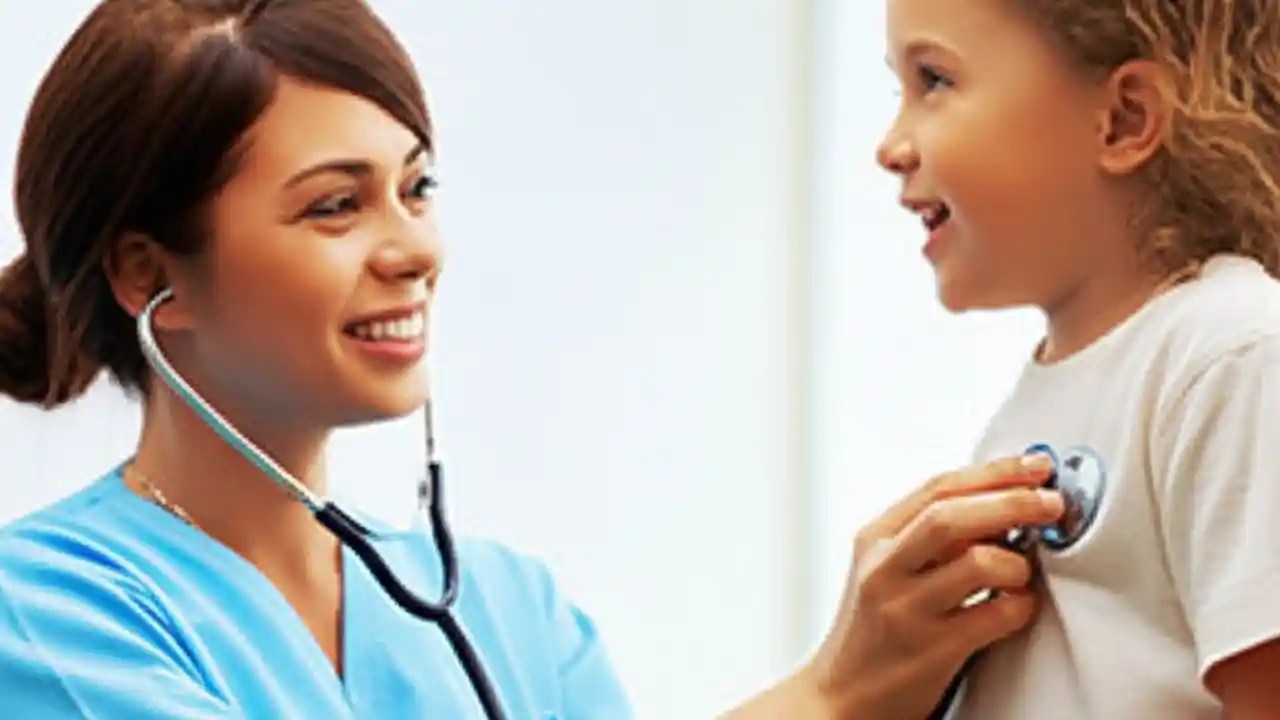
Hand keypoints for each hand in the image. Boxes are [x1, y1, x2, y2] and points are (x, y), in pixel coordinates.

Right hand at [796, 453, 1061, 719]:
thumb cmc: (874, 631)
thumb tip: (1001, 501)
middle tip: (1050, 503)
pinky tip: (1017, 607)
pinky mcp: (931, 650)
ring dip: (1017, 563)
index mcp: (874, 539)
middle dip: (1013, 501)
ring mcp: (906, 609)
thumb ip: (928, 537)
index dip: (994, 471)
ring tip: (1019, 574)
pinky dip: (1020, 606)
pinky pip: (996, 615)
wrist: (842, 696)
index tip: (1033, 466)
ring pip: (979, 561)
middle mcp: (884, 569)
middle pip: (954, 514)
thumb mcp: (883, 570)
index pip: (938, 487)